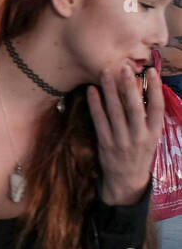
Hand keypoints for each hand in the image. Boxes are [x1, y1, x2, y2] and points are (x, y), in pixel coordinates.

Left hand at [88, 63, 163, 204]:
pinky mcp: (105, 143)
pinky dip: (95, 105)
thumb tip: (141, 90)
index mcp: (154, 133)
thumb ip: (147, 118)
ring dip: (109, 90)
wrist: (127, 180)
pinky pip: (99, 120)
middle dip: (128, 86)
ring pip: (115, 111)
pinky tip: (92, 91)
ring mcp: (121, 140)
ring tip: (105, 72)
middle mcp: (139, 136)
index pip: (157, 108)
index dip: (155, 89)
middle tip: (124, 67)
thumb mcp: (150, 138)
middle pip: (134, 108)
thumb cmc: (139, 153)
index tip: (152, 72)